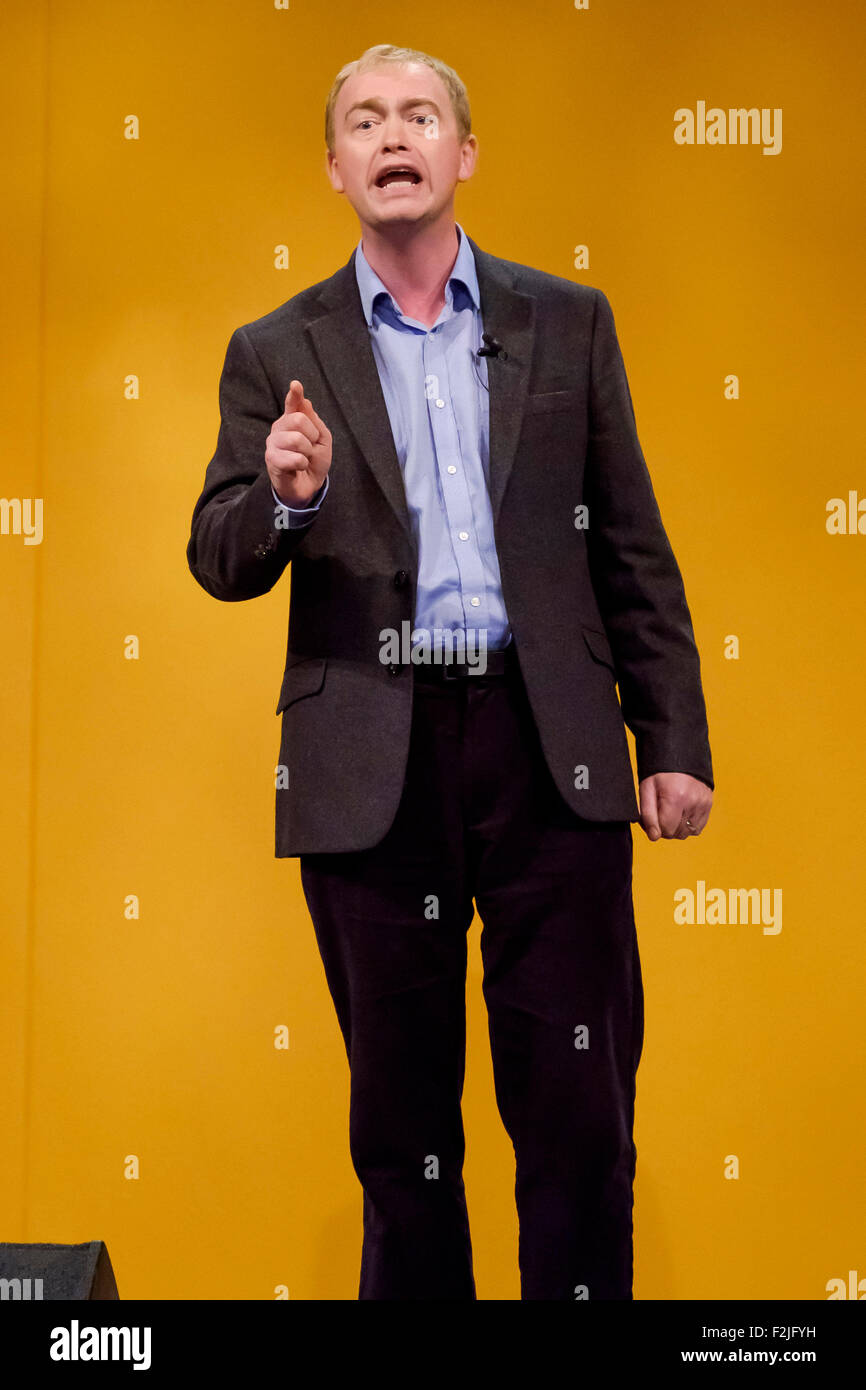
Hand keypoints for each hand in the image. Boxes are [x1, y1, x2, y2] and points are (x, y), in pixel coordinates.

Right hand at [265, 380, 331, 506]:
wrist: (308, 486)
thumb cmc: (314, 461)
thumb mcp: (322, 439)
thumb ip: (315, 421)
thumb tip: (305, 402)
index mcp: (292, 420)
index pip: (292, 403)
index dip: (294, 394)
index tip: (296, 385)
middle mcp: (279, 428)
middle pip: (299, 420)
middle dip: (312, 436)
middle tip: (311, 448)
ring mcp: (273, 443)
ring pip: (297, 439)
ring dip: (308, 452)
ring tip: (304, 459)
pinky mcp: (271, 459)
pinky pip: (294, 457)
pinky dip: (302, 464)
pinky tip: (298, 467)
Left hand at [639, 772, 712, 840]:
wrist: (680, 757)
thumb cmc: (660, 775)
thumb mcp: (646, 790)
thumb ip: (648, 815)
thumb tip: (653, 837)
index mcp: (675, 797)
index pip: (665, 830)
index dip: (655, 826)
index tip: (653, 814)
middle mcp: (693, 801)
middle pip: (676, 834)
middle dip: (665, 828)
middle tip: (661, 812)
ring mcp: (703, 804)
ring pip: (687, 833)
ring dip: (677, 828)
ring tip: (671, 812)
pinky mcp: (708, 805)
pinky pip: (697, 828)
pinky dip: (687, 826)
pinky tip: (681, 813)